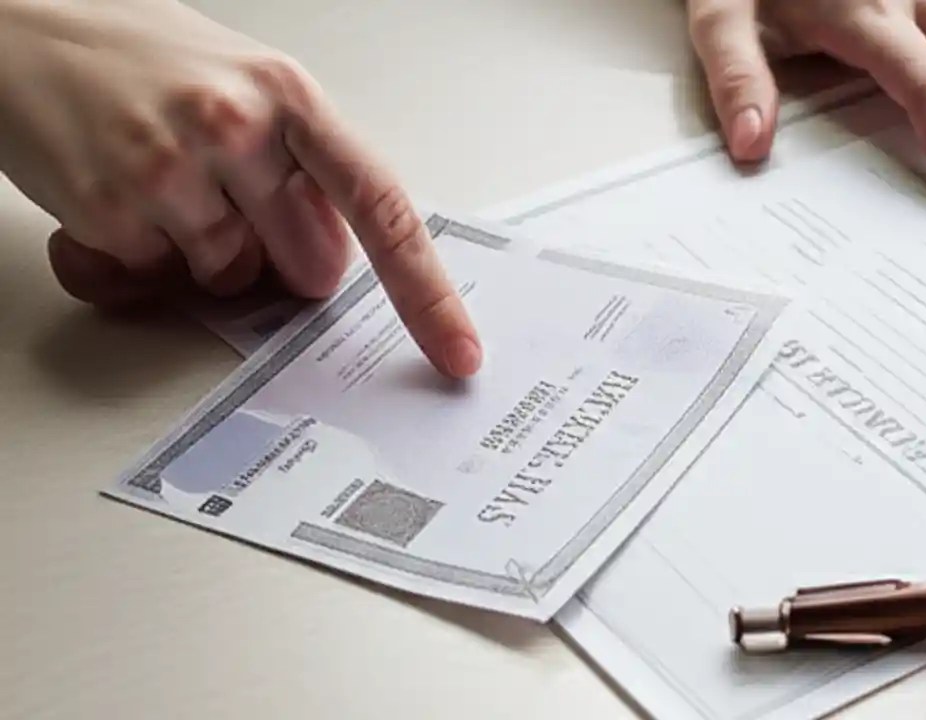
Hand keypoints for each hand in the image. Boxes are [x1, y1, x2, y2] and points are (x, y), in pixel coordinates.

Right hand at [0, 0, 480, 376]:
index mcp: (289, 95)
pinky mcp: (112, 211)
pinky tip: (109, 189)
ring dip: (198, 250)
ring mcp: (173, 169)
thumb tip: (331, 262)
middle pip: (310, 265)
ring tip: (153, 174)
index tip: (457, 351)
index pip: (382, 207)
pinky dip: (136, 253)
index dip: (426, 291)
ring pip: (230, 278)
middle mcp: (238, 127)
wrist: (16, 28)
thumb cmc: (138, 59)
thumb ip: (300, 168)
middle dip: (278, 254)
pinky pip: (156, 281)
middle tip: (228, 197)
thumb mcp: (242, 86)